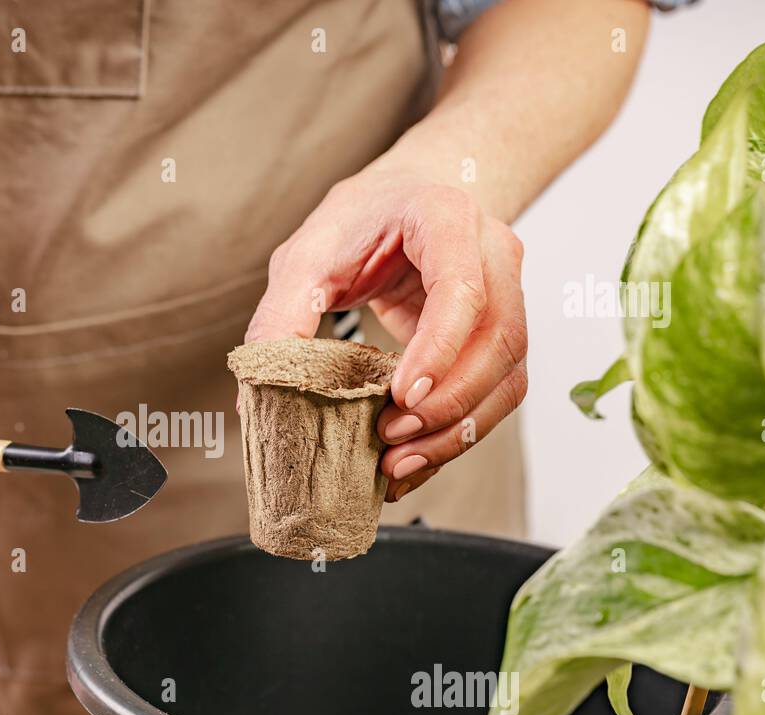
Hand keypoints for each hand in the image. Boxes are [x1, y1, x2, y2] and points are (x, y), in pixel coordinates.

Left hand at [244, 166, 527, 502]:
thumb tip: (256, 398)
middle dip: (448, 402)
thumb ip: (280, 317)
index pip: (462, 287)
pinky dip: (459, 433)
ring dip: (458, 429)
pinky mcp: (501, 334)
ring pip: (507, 373)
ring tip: (399, 464)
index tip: (402, 395)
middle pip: (498, 338)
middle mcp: (492, 252)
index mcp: (445, 216)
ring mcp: (508, 293)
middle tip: (391, 437)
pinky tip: (416, 460)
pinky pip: (498, 392)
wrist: (399, 201)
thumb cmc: (356, 223)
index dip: (439, 346)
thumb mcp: (306, 258)